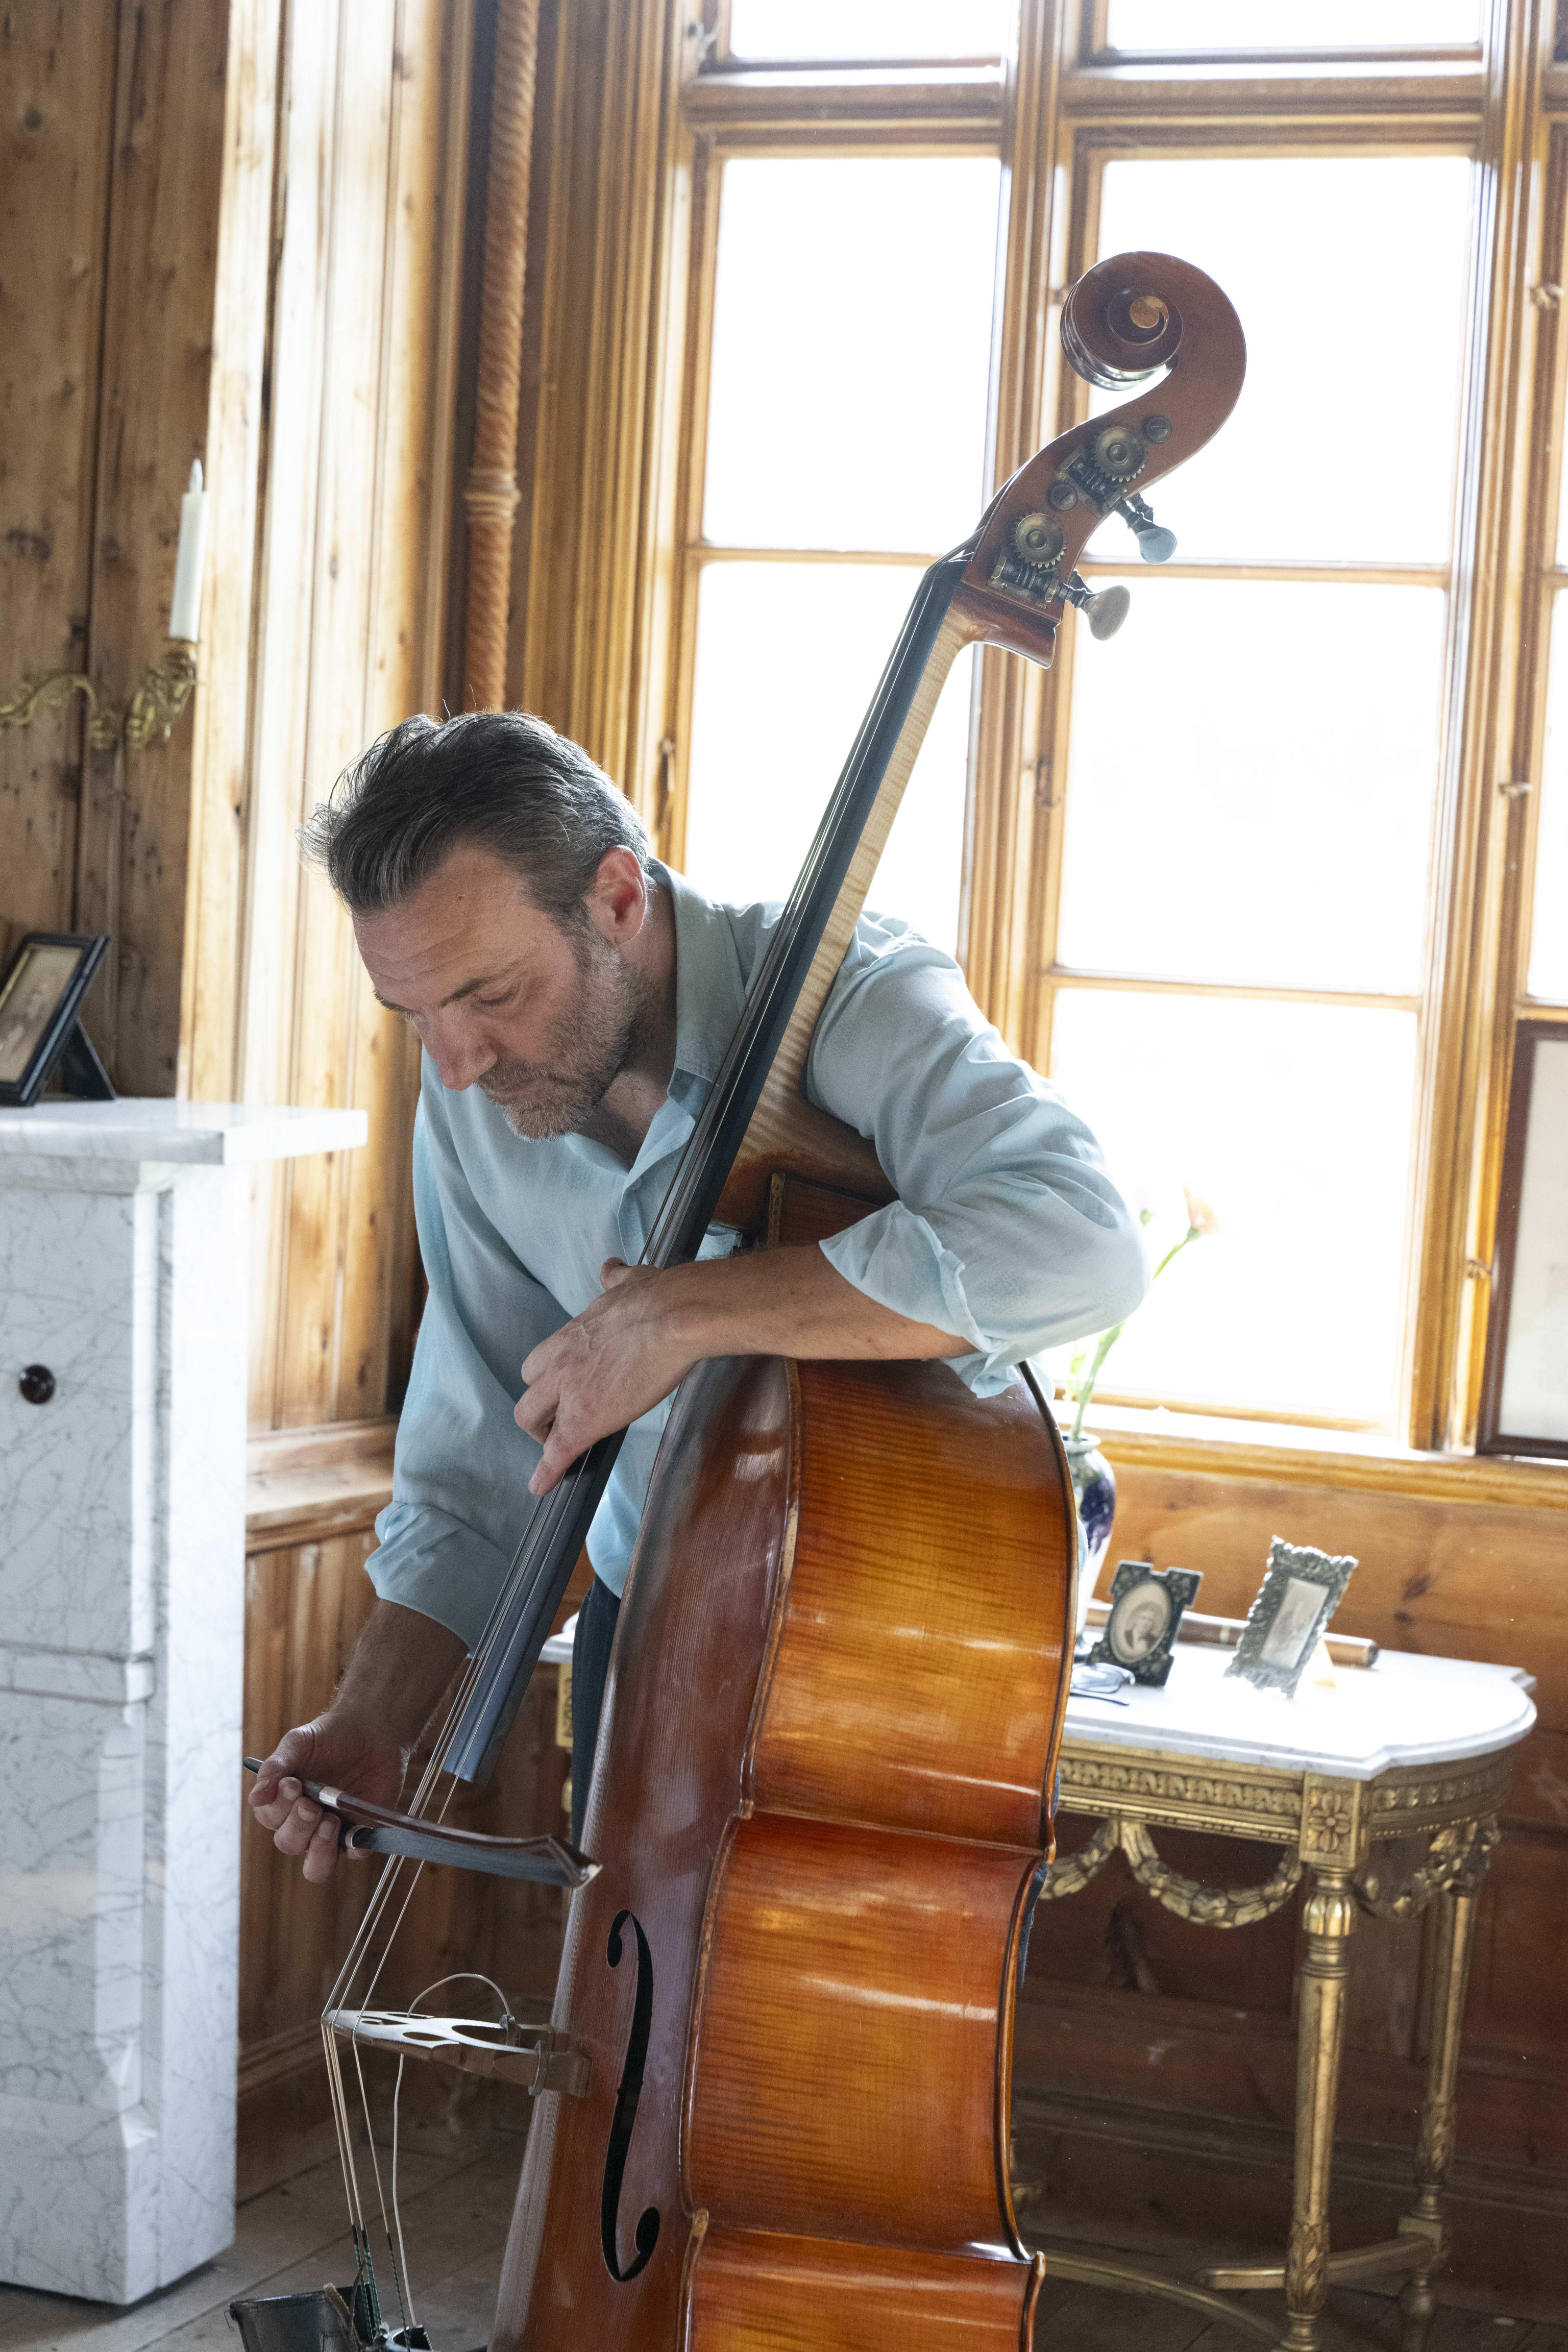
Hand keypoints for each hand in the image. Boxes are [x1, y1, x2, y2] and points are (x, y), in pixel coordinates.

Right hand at [248, 1716, 406, 1884]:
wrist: (370, 1729)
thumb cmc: (327, 1736)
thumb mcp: (298, 1743)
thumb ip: (275, 1768)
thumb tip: (254, 1798)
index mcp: (282, 1803)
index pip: (269, 1819)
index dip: (277, 1808)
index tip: (293, 1784)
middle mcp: (304, 1824)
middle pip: (288, 1843)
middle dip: (297, 1826)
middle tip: (311, 1805)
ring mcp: (332, 1832)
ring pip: (317, 1867)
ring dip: (320, 1850)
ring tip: (330, 1822)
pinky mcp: (361, 1832)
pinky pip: (356, 1852)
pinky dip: (356, 1846)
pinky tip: (358, 1830)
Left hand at [515, 1258, 702, 1494]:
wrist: (676, 1316)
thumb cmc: (661, 1298)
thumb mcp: (629, 1280)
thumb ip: (615, 1280)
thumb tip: (611, 1269)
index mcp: (572, 1334)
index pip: (540, 1363)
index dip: (547, 1382)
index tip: (559, 1392)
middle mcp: (560, 1362)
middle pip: (528, 1394)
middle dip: (540, 1412)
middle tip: (559, 1422)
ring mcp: (569, 1393)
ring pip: (532, 1420)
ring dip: (543, 1436)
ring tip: (558, 1450)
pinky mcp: (584, 1420)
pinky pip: (556, 1452)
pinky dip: (547, 1472)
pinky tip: (542, 1485)